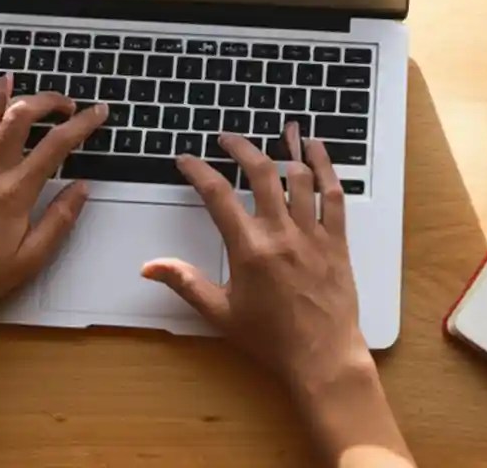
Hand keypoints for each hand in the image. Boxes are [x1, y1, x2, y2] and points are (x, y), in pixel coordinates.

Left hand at [0, 75, 107, 365]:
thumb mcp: (31, 259)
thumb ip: (59, 220)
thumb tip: (82, 190)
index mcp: (16, 194)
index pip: (57, 145)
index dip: (82, 123)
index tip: (96, 113)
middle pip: (20, 118)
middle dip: (47, 101)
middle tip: (64, 102)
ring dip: (2, 94)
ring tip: (15, 79)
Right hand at [142, 126, 366, 390]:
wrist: (322, 357)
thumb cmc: (271, 340)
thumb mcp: (220, 314)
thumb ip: (186, 283)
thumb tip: (149, 267)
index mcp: (249, 249)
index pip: (217, 195)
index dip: (198, 170)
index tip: (187, 159)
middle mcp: (281, 233)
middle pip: (259, 173)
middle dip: (240, 148)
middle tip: (226, 137)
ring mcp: (312, 233)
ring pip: (300, 177)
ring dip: (288, 148)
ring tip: (280, 129)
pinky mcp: (337, 240)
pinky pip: (334, 194)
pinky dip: (326, 168)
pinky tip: (317, 150)